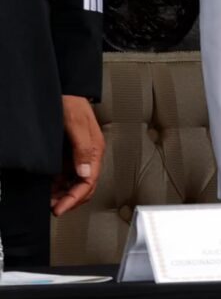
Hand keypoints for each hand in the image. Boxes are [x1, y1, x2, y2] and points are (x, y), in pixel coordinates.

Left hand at [50, 94, 102, 215]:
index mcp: (94, 150)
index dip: (75, 198)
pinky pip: (65, 174)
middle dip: (69, 199)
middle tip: (54, 208)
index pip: (88, 181)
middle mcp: (88, 155)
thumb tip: (86, 171)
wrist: (65, 90)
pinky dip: (57, 185)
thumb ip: (83, 148)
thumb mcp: (76, 124)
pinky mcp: (68, 153)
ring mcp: (77, 155)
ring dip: (62, 194)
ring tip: (48, 201)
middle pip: (83, 185)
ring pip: (74, 182)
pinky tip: (48, 188)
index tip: (61, 208)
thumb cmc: (71, 103)